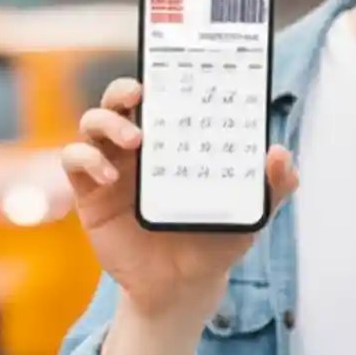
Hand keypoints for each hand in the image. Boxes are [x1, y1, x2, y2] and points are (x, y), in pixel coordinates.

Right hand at [60, 78, 298, 317]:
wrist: (184, 287)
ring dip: (108, 121)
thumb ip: (274, 186)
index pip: (164, 96)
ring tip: (135, 141)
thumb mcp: (252, 213)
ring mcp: (113, 167)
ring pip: (93, 121)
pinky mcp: (91, 194)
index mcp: (177, 140)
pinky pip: (75, 161)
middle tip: (142, 94)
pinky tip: (111, 177)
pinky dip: (87, 160)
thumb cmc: (217, 241)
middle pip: (120, 98)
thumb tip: (280, 153)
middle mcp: (141, 146)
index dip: (163, 75)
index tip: (173, 67)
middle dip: (125, 88)